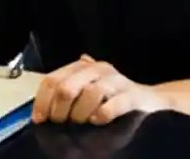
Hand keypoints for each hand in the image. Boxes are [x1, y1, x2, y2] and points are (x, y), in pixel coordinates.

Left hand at [31, 55, 170, 125]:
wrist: (150, 101)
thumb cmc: (113, 98)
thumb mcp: (87, 91)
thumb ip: (66, 92)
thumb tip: (39, 109)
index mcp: (83, 67)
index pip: (53, 80)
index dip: (42, 101)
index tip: (39, 118)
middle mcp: (99, 70)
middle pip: (67, 87)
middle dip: (59, 110)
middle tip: (61, 123)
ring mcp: (117, 81)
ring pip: (89, 94)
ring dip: (80, 114)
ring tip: (81, 122)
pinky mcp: (133, 96)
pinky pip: (113, 105)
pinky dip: (101, 115)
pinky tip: (97, 121)